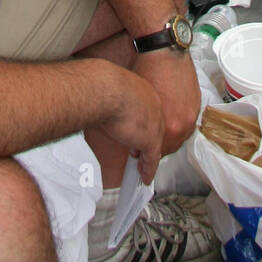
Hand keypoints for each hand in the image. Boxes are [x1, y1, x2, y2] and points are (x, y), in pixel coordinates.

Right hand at [101, 69, 165, 183]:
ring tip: (143, 167)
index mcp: (146, 92)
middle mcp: (155, 107)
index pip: (150, 112)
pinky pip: (151, 159)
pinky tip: (145, 177)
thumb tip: (105, 98)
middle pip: (157, 129)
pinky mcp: (150, 140)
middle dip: (149, 141)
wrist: (106, 89)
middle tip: (140, 152)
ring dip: (149, 158)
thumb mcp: (113, 86)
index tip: (137, 132)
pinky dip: (148, 170)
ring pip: (156, 146)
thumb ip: (117, 95)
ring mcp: (155, 124)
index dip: (144, 125)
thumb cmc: (104, 84)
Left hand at [133, 49, 200, 161]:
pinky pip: (188, 121)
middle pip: (172, 145)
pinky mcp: (196, 102)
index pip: (160, 150)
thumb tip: (136, 138)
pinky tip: (169, 118)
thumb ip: (142, 125)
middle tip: (148, 144)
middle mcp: (184, 122)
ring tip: (158, 132)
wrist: (164, 50)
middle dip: (160, 146)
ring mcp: (192, 112)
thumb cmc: (147, 71)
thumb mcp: (140, 103)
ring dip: (171, 136)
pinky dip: (179, 122)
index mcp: (170, 126)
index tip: (141, 151)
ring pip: (182, 134)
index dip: (148, 152)